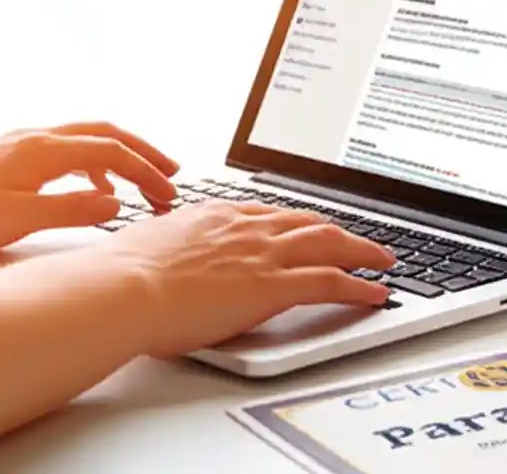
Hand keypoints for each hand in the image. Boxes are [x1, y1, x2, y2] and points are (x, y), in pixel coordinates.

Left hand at [0, 122, 178, 254]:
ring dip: (118, 158)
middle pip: (104, 133)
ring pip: (85, 139)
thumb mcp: (22, 220)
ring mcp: (20, 143)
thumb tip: (116, 203)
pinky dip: (91, 166)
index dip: (145, 172)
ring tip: (140, 184)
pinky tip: (91, 192)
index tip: (168, 194)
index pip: (111, 153)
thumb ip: (73, 210)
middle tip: (171, 173)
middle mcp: (34, 137)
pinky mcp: (9, 156)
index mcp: (43, 150)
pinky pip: (64, 150)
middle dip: (142, 152)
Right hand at [105, 200, 396, 356]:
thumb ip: (170, 247)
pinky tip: (375, 294)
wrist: (122, 289)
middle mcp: (247, 227)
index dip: (297, 222)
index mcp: (217, 215)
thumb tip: (161, 255)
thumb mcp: (150, 246)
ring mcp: (263, 254)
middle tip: (359, 240)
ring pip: (331, 245)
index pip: (271, 213)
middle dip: (340, 231)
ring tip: (383, 261)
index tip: (309, 227)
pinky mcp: (274, 286)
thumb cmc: (122, 275)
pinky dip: (359, 287)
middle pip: (309, 222)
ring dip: (363, 252)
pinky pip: (331, 282)